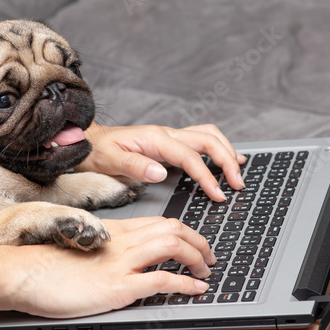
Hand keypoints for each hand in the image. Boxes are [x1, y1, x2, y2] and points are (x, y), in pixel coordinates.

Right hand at [3, 217, 215, 318]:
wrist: (20, 272)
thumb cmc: (44, 265)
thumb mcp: (81, 250)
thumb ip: (105, 250)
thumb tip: (124, 260)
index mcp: (114, 231)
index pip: (161, 222)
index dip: (186, 232)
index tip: (196, 245)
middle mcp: (122, 242)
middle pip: (174, 229)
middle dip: (200, 242)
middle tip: (209, 259)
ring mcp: (120, 263)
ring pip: (174, 247)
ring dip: (197, 259)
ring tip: (205, 273)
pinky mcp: (117, 287)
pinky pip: (162, 280)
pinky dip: (185, 285)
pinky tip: (194, 291)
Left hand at [76, 123, 246, 201]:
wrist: (89, 141)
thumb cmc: (98, 151)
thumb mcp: (110, 160)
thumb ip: (135, 166)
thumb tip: (160, 173)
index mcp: (156, 139)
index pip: (190, 157)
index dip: (207, 176)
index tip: (219, 195)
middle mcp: (167, 134)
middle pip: (208, 141)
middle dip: (227, 161)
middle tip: (238, 184)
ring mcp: (170, 137)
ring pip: (208, 136)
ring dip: (226, 151)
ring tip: (239, 171)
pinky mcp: (170, 144)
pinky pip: (200, 141)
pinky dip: (218, 148)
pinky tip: (226, 159)